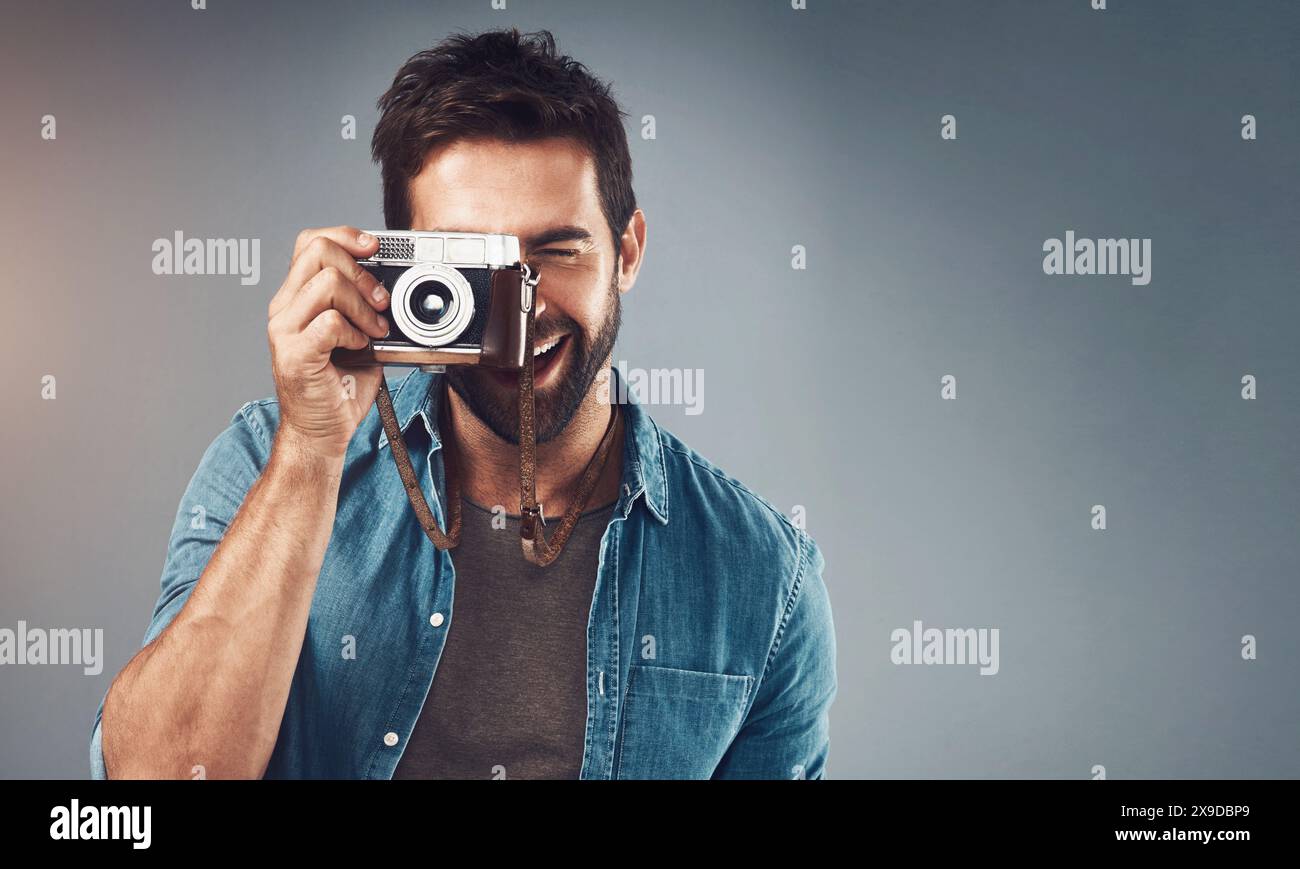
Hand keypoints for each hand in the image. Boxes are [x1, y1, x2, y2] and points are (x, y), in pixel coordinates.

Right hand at [266, 226, 389, 461]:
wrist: (323, 430)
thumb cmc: (340, 385)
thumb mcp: (357, 334)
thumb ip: (363, 306)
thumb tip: (393, 284)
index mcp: (297, 298)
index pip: (311, 242)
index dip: (346, 236)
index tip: (375, 248)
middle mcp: (285, 309)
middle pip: (319, 251)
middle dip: (362, 271)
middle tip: (381, 301)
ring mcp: (286, 330)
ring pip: (328, 283)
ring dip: (363, 305)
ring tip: (375, 329)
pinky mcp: (296, 354)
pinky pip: (330, 322)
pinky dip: (355, 332)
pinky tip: (360, 347)